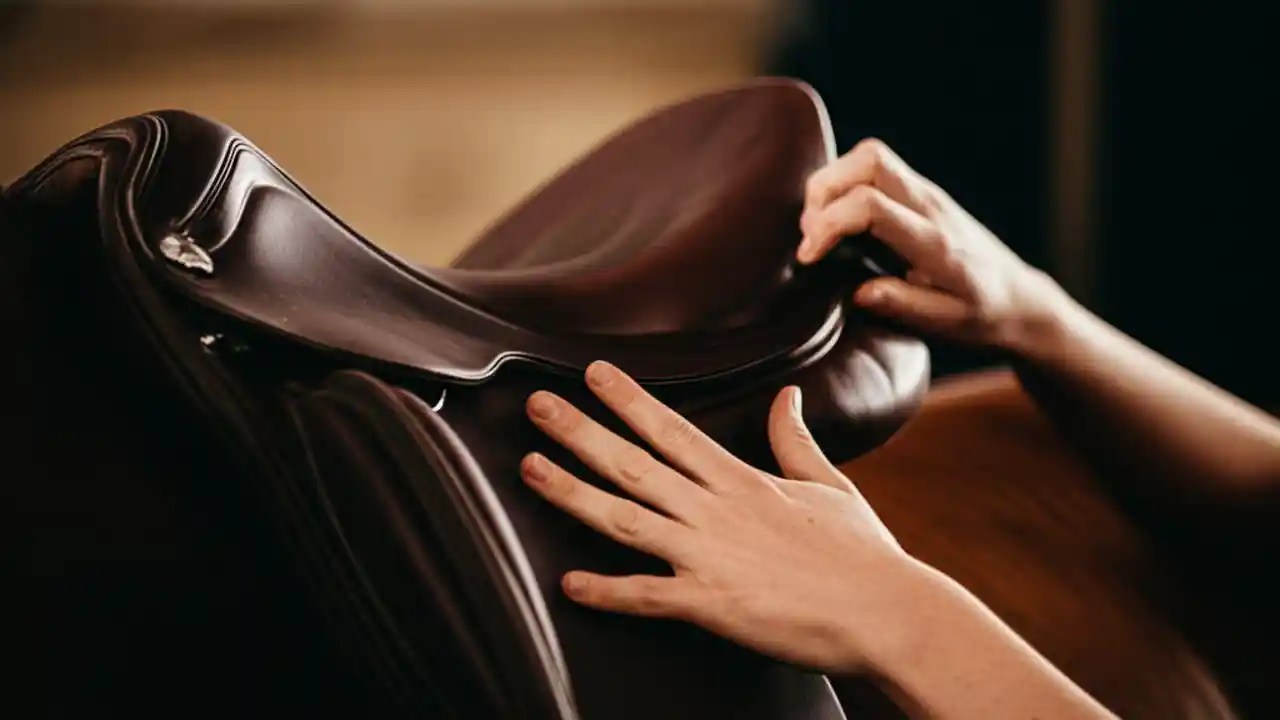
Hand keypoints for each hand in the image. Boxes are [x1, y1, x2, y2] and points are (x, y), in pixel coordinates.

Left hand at [520, 360, 926, 675]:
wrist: (889, 614)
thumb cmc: (862, 554)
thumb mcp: (828, 486)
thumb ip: (795, 440)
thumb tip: (785, 396)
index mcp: (743, 480)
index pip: (673, 429)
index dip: (628, 400)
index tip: (592, 374)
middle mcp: (717, 509)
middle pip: (634, 463)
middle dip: (580, 432)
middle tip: (536, 406)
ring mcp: (710, 554)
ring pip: (626, 517)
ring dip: (572, 492)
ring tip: (529, 468)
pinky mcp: (713, 603)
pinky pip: (648, 595)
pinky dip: (607, 590)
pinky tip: (569, 583)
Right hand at [797, 139, 1078, 356]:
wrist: (1021, 297)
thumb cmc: (983, 314)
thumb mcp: (946, 322)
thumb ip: (902, 304)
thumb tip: (858, 291)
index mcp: (935, 241)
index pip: (871, 206)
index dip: (827, 225)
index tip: (809, 257)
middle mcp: (931, 206)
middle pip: (870, 159)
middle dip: (824, 189)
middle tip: (809, 234)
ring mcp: (928, 194)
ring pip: (870, 155)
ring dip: (831, 183)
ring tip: (817, 227)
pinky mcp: (921, 193)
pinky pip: (875, 167)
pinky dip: (845, 184)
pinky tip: (836, 219)